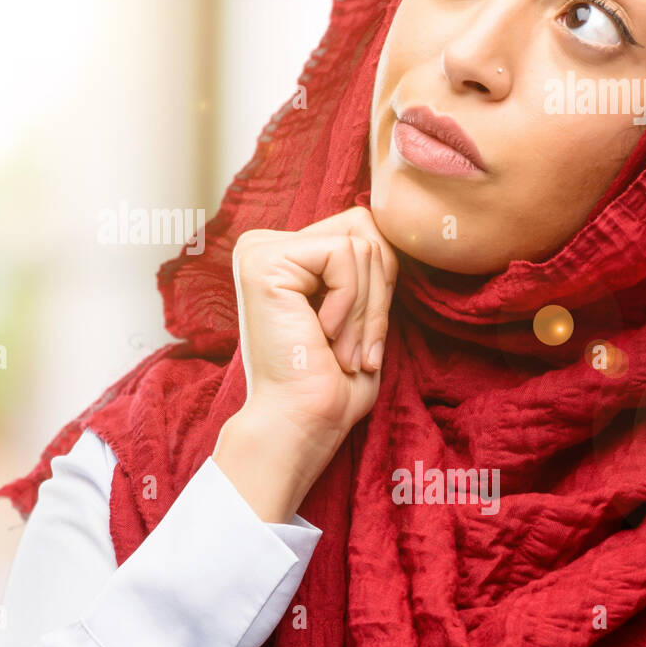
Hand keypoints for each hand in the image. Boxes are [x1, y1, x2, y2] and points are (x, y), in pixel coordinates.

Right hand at [212, 204, 398, 521]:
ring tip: (336, 349)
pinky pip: (346, 256)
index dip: (380, 288)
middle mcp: (264, 245)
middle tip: (350, 349)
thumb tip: (386, 222)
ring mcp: (259, 249)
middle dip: (377, 295)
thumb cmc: (332, 382)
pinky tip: (321, 336)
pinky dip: (351, 305)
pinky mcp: (264, 260)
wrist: (302, 424)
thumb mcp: (360, 311)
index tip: (358, 343)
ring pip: (362, 244)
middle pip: (366, 230)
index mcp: (284, 256)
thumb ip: (367, 265)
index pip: (363, 232)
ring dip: (365, 309)